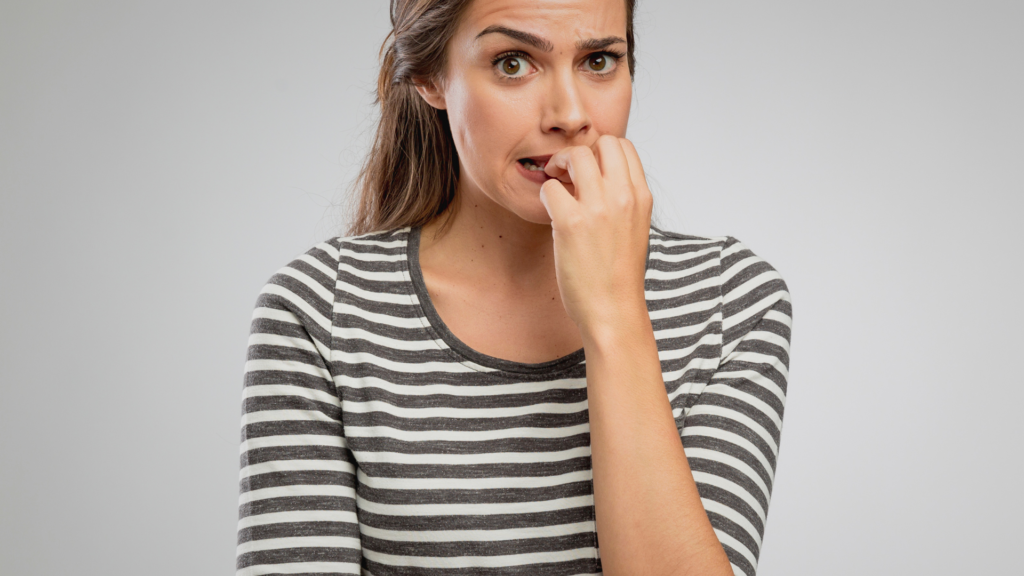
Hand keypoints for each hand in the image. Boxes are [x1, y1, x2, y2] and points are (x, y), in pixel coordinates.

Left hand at [538, 135, 652, 332]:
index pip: (624, 146)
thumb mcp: (635, 227)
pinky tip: (550, 213)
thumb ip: (623, 199)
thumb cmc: (619, 274)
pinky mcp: (571, 223)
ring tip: (556, 186)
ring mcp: (598, 208)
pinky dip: (545, 195)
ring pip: (575, 156)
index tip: (588, 171)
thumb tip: (600, 177)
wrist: (614, 310)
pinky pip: (549, 188)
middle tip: (567, 174)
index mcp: (641, 196)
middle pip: (601, 142)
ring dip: (559, 166)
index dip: (601, 152)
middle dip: (580, 152)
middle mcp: (623, 196)